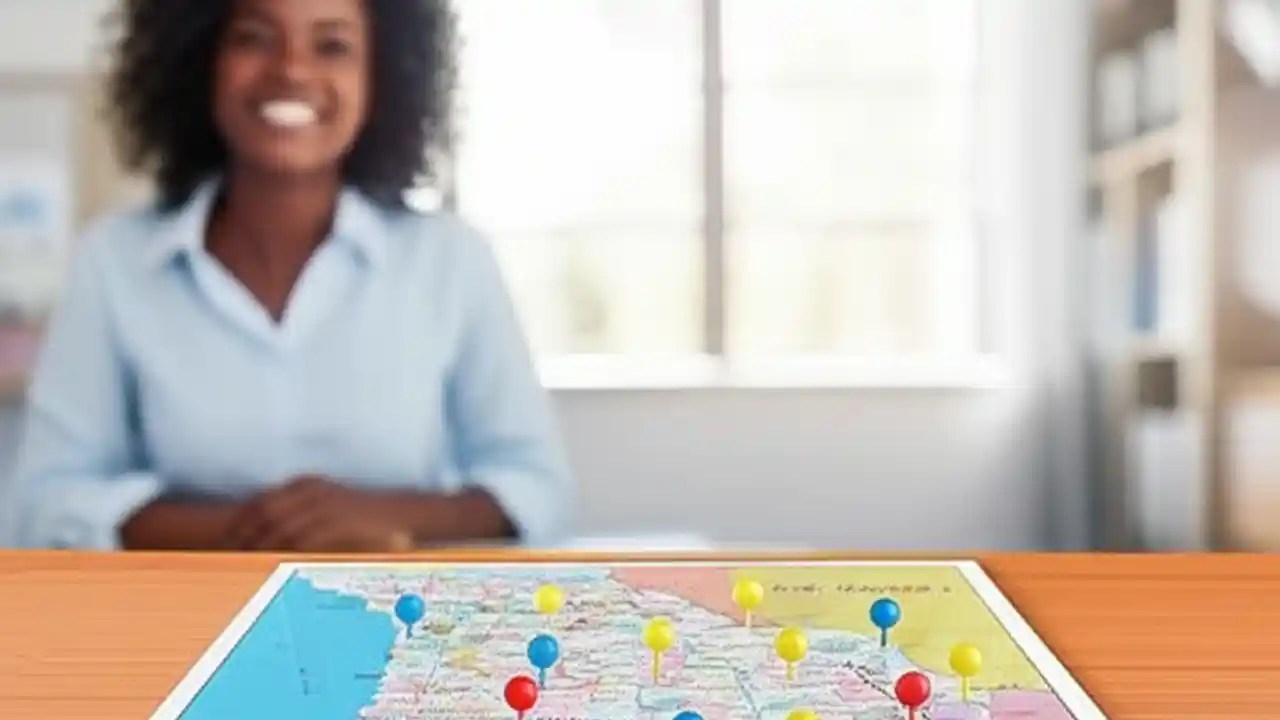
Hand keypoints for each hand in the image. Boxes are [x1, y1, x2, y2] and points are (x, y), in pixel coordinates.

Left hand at [224, 476, 415, 551]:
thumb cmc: (361, 516)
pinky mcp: (339, 521)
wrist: (400, 513)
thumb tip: (263, 535)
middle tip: (228, 556)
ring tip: (247, 564)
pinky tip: (276, 563)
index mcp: (306, 485)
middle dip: (243, 535)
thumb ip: (299, 514)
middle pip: (264, 512)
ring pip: (281, 527)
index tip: (225, 540)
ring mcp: (326, 505)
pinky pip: (304, 538)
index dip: (239, 521)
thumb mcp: (327, 506)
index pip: (260, 501)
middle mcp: (312, 491)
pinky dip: (286, 551)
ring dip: (261, 547)